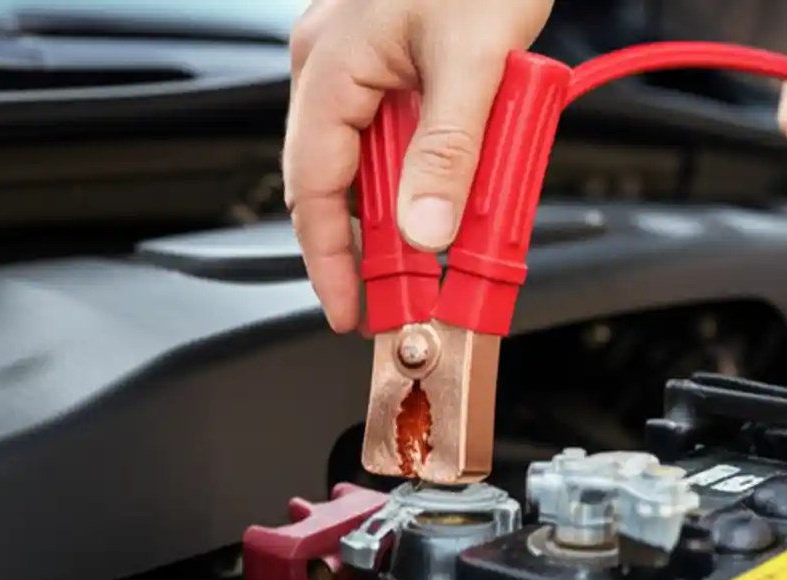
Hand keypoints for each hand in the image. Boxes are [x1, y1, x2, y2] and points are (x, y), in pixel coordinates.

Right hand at [284, 0, 553, 331]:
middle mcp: (332, 65)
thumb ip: (449, 151)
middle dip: (374, 245)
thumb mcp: (473, 61)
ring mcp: (362, 63)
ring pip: (374, 162)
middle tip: (404, 296)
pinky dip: (431, 168)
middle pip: (340, 182)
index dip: (329, 258)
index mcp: (331, 63)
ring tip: (446, 245)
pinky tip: (462, 183)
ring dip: (412, 205)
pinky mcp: (397, 62)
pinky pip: (403, 132)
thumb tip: (427, 231)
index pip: (313, 187)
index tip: (350, 310)